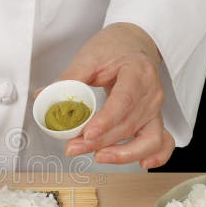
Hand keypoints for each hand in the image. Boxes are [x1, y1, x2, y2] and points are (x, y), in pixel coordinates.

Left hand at [51, 23, 174, 168]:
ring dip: (122, 153)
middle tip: (73, 147)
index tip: (88, 133)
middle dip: (101, 141)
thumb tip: (43, 97)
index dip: (107, 120)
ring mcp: (155, 109)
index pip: (124, 100)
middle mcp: (151, 93)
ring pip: (146, 138)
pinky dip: (156, 155)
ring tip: (98, 157)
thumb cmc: (113, 48)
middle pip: (129, 124)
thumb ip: (68, 79)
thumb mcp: (89, 57)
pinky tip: (142, 164)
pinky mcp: (154, 119)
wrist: (134, 43)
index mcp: (137, 72)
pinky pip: (162, 141)